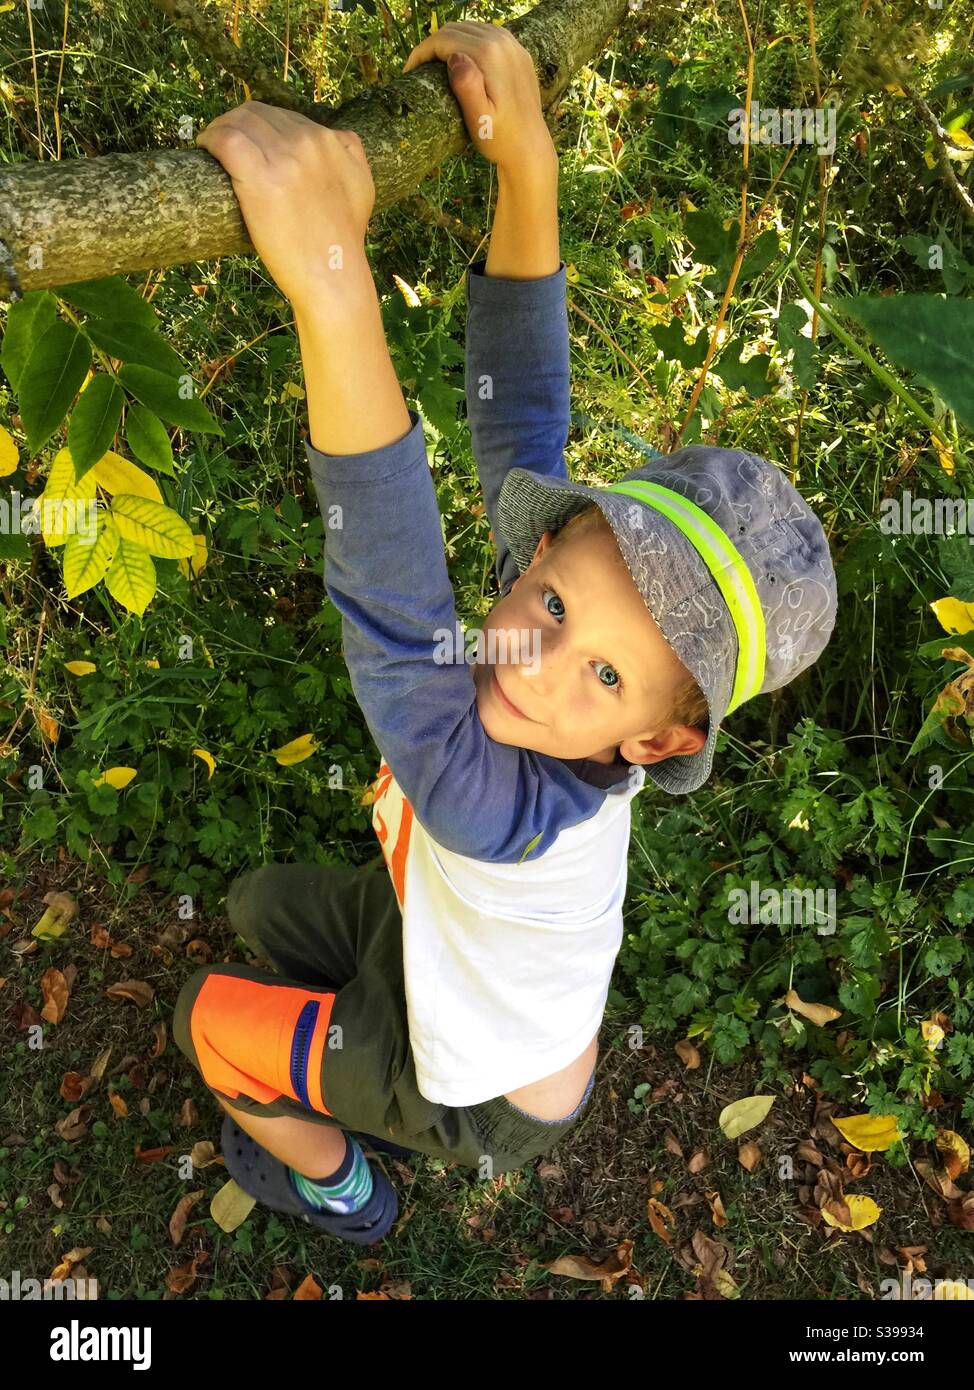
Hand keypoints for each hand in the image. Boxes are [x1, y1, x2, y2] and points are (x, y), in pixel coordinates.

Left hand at [195, 101, 374, 303]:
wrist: (334, 275)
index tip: (247, 143)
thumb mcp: (362, 186)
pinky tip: (204, 150)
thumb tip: (338, 136)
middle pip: (257, 114)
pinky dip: (210, 140)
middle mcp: (308, 143)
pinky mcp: (260, 179)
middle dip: (236, 123)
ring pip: (239, 122)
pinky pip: (226, 140)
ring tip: (211, 147)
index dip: (259, 127)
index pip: (283, 116)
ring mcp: (284, 159)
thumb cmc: (344, 240)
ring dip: (219, 129)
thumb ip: (353, 154)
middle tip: (223, 143)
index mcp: (329, 141)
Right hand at [402, 20, 556, 174]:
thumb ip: (466, 85)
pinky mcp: (518, 52)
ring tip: (437, 65)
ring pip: (470, 29)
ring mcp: (513, 44)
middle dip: (433, 46)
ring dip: (450, 42)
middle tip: (420, 70)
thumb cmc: (499, 139)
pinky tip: (461, 60)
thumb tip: (454, 56)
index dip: (421, 53)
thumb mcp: (478, 119)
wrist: (530, 148)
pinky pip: (487, 34)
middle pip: (456, 29)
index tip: (409, 72)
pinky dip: (469, 42)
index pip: (443, 40)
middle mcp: (502, 41)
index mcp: (488, 54)